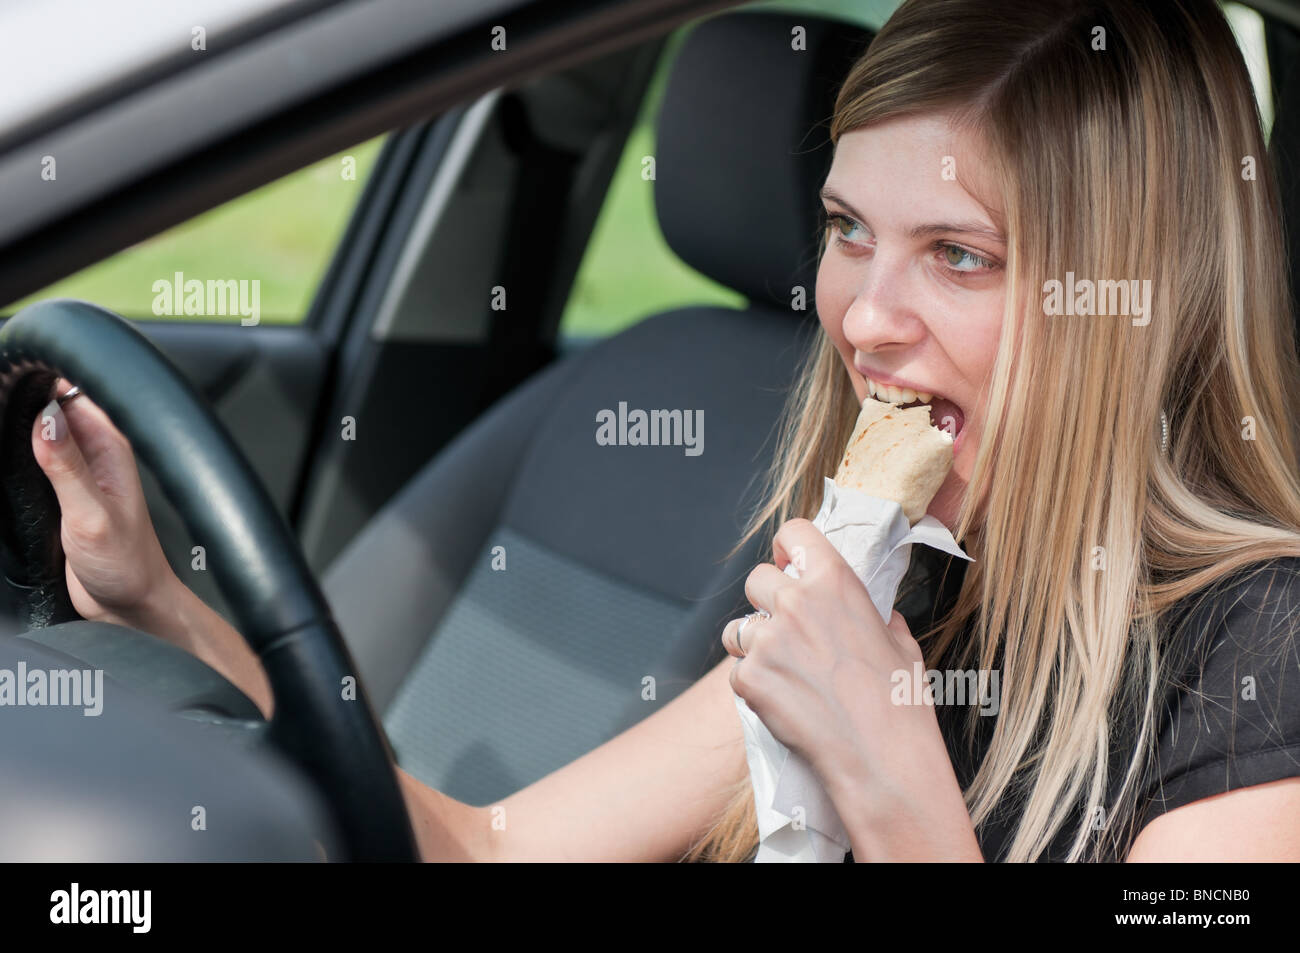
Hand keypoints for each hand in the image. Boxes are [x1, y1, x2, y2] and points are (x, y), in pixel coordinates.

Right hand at [30, 378, 181, 628]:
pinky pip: (33, 464)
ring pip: (38, 435)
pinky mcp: (59, 494)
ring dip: (16, 432)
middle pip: (50, 409)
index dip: (41, 379)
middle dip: (20, 401)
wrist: (130, 604)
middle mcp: (95, 455)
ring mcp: (76, 474)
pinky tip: (4, 462)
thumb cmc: (127, 564)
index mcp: (111, 448)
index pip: (74, 393)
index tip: (11, 373)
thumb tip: (43, 420)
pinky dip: (16, 459)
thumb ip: (66, 468)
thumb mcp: (91, 516)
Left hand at [721, 518, 978, 857]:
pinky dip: (753, 686)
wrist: (882, 756)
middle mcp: (796, 602)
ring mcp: (768, 639)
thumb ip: (876, 616)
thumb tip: (872, 614)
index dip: (788, 547)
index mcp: (835, 582)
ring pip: (737, 627)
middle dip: (766, 601)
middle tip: (786, 630)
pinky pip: (738, 672)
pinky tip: (781, 701)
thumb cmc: (900, 701)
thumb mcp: (900, 641)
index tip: (788, 562)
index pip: (794, 533)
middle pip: (755, 579)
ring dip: (752, 644)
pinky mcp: (750, 677)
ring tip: (781, 670)